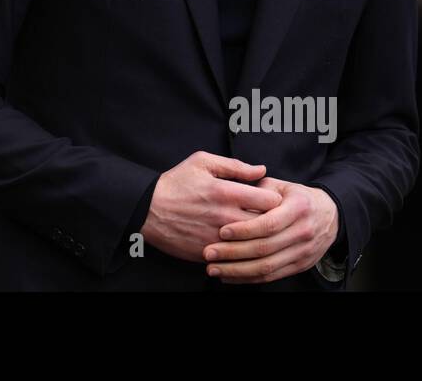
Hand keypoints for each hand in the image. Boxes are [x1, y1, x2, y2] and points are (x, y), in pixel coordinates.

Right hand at [140, 151, 281, 263]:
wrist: (148, 209)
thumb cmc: (176, 183)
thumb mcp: (202, 162)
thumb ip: (235, 166)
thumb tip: (261, 170)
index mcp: (227, 192)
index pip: (272, 200)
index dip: (274, 199)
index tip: (268, 198)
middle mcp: (226, 217)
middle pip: (269, 225)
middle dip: (271, 220)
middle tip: (265, 216)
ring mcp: (219, 238)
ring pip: (254, 244)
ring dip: (257, 238)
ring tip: (254, 231)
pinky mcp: (210, 254)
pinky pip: (236, 258)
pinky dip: (240, 252)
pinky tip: (237, 243)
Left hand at [202, 176, 338, 283]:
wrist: (330, 215)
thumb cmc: (298, 197)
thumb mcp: (282, 186)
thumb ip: (258, 189)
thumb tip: (233, 193)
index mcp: (298, 208)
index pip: (268, 223)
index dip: (243, 229)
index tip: (221, 231)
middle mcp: (302, 232)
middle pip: (265, 248)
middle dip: (233, 252)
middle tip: (209, 252)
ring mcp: (303, 252)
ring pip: (267, 267)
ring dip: (237, 270)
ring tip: (214, 268)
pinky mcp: (300, 266)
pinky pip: (272, 276)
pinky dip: (248, 278)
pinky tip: (229, 275)